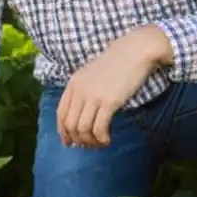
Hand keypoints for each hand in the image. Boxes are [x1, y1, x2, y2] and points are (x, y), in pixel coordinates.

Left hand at [58, 24, 171, 147]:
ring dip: (91, 142)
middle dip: (78, 140)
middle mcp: (79, 91)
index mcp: (73, 83)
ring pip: (82, 130)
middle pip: (70, 125)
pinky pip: (98, 128)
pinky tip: (108, 140)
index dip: (63, 132)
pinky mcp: (108, 102)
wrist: (135, 51)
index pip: (61, 114)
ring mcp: (93, 96)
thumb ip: (85, 90)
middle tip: (89, 146)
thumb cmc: (118, 62)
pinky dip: (101, 139)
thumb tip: (84, 113)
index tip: (69, 143)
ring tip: (101, 143)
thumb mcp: (92, 74)